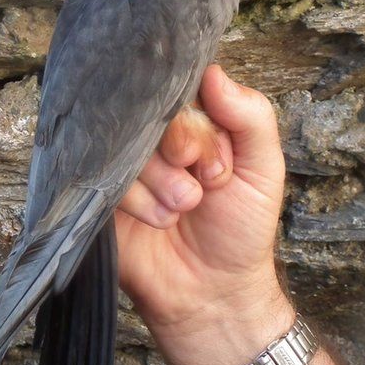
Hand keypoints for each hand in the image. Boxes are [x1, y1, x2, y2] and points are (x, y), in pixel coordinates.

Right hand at [115, 64, 294, 364]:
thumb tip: (212, 71)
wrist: (212, 293)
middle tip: (205, 187)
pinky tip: (158, 221)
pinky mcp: (99, 192)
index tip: (219, 162)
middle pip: (152, 110)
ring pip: (129, 143)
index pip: (183, 88)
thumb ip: (251, 116)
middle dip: (186, 150)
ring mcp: (123, 163)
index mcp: (193, 119)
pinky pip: (106, 176)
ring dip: (164, 184)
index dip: (199, 122)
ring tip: (182, 211)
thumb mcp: (264, 169)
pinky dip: (139, 201)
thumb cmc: (240, 229)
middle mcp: (154, 135)